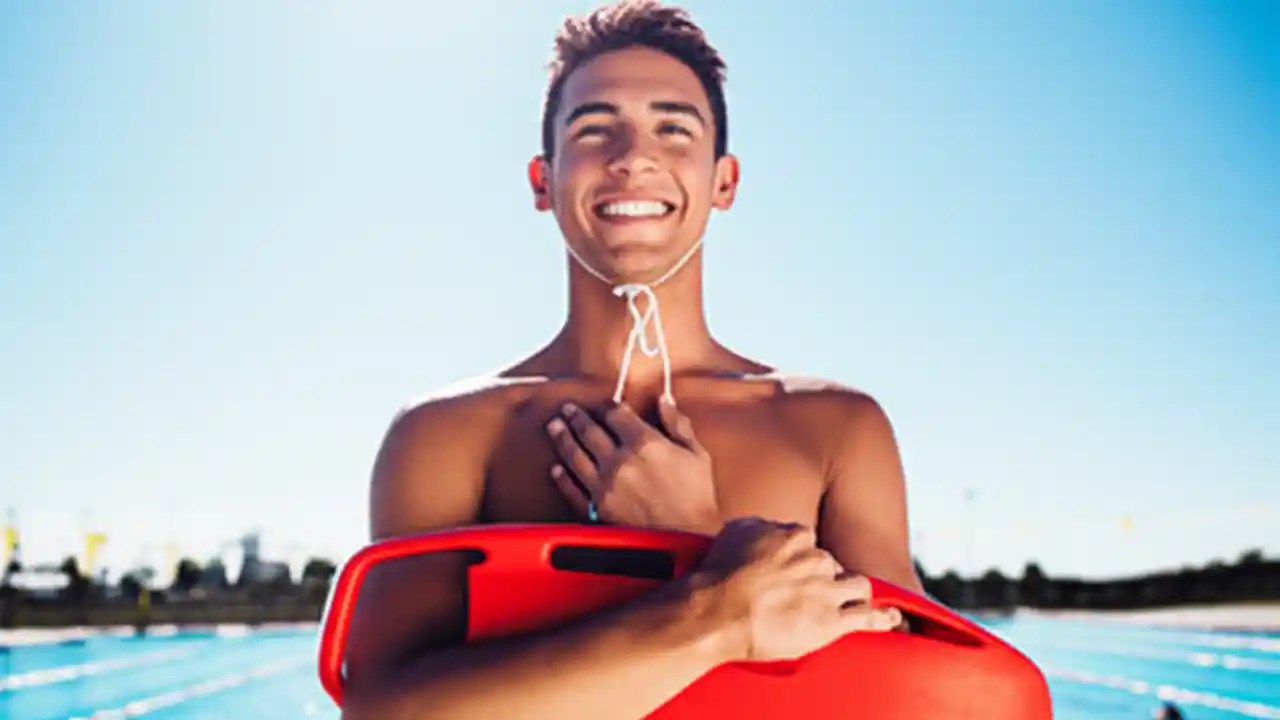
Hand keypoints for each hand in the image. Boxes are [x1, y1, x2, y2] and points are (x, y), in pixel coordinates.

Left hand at [546, 400, 719, 532]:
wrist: (687, 542)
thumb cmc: (696, 500)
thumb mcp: (697, 456)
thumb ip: (678, 425)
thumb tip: (664, 400)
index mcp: (644, 443)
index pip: (617, 415)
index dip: (608, 406)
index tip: (603, 403)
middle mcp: (619, 461)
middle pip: (590, 432)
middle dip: (577, 417)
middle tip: (566, 409)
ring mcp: (604, 486)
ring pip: (575, 456)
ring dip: (562, 439)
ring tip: (554, 427)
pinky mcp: (596, 509)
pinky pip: (573, 490)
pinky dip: (562, 478)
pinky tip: (555, 469)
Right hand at [691, 517, 902, 661]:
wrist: (719, 612)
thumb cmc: (719, 574)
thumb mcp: (734, 531)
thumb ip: (759, 526)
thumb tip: (768, 528)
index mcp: (796, 535)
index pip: (808, 540)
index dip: (799, 556)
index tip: (790, 567)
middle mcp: (816, 559)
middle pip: (831, 563)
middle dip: (822, 575)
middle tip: (805, 591)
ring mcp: (827, 590)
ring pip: (857, 585)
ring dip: (851, 591)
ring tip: (846, 600)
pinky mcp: (831, 621)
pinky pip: (868, 617)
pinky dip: (883, 618)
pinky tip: (894, 619)